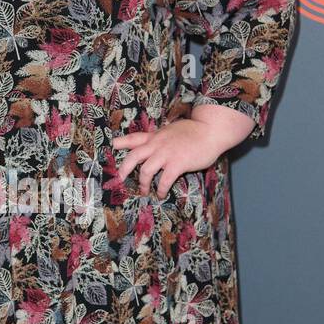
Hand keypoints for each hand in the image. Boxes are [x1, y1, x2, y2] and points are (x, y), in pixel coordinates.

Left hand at [111, 119, 228, 199]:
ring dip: (144, 183)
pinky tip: (162, 194)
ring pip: (146, 171)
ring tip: (145, 191)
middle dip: (124, 169)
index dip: (121, 143)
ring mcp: (167, 154)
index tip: (112, 146)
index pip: (134, 138)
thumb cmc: (194, 132)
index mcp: (155, 136)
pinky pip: (164, 180)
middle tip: (121, 179)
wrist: (211, 130)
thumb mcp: (171, 130)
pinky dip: (161, 189)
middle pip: (133, 157)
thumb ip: (159, 138)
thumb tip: (151, 144)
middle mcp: (157, 144)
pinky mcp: (178, 164)